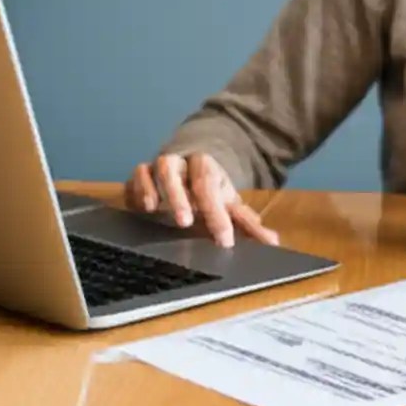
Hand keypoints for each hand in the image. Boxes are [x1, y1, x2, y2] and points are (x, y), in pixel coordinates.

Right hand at [124, 153, 280, 248]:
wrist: (189, 167)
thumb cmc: (210, 192)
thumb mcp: (230, 205)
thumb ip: (248, 224)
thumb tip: (272, 242)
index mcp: (205, 168)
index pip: (209, 186)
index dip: (216, 212)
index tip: (224, 240)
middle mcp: (180, 164)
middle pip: (175, 170)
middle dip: (178, 195)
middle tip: (185, 222)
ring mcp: (157, 168)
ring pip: (151, 169)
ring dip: (150, 188)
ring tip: (152, 210)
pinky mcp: (140, 179)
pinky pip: (133, 179)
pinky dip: (135, 191)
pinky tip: (140, 209)